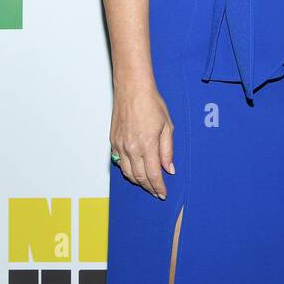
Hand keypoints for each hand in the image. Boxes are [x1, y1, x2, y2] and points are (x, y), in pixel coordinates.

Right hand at [110, 83, 174, 199]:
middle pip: (139, 177)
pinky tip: (135, 172)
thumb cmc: (152, 103)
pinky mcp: (113, 142)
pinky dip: (128, 171)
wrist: (132, 89)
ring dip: (138, 181)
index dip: (158, 187)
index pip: (153, 174)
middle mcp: (131, 148)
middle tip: (157, 192)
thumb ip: (167, 150)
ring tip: (148, 185)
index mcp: (147, 144)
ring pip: (128, 173)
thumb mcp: (167, 126)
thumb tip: (170, 169)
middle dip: (149, 187)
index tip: (163, 193)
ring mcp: (120, 146)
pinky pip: (120, 163)